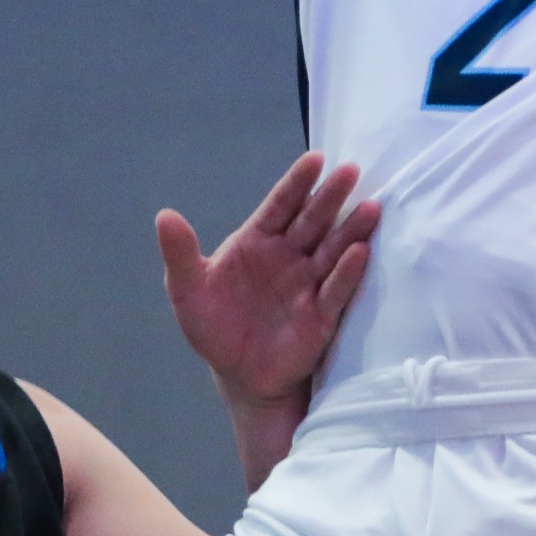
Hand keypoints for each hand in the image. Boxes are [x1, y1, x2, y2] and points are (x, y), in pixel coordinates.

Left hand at [156, 152, 378, 412]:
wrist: (238, 376)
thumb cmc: (215, 326)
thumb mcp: (188, 290)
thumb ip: (180, 254)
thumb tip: (164, 215)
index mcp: (259, 241)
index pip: (281, 205)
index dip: (297, 183)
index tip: (315, 159)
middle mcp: (289, 255)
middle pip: (312, 221)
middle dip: (330, 197)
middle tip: (350, 171)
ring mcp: (308, 283)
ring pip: (332, 251)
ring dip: (351, 230)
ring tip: (371, 208)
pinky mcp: (321, 315)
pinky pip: (336, 290)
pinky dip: (348, 272)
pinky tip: (360, 252)